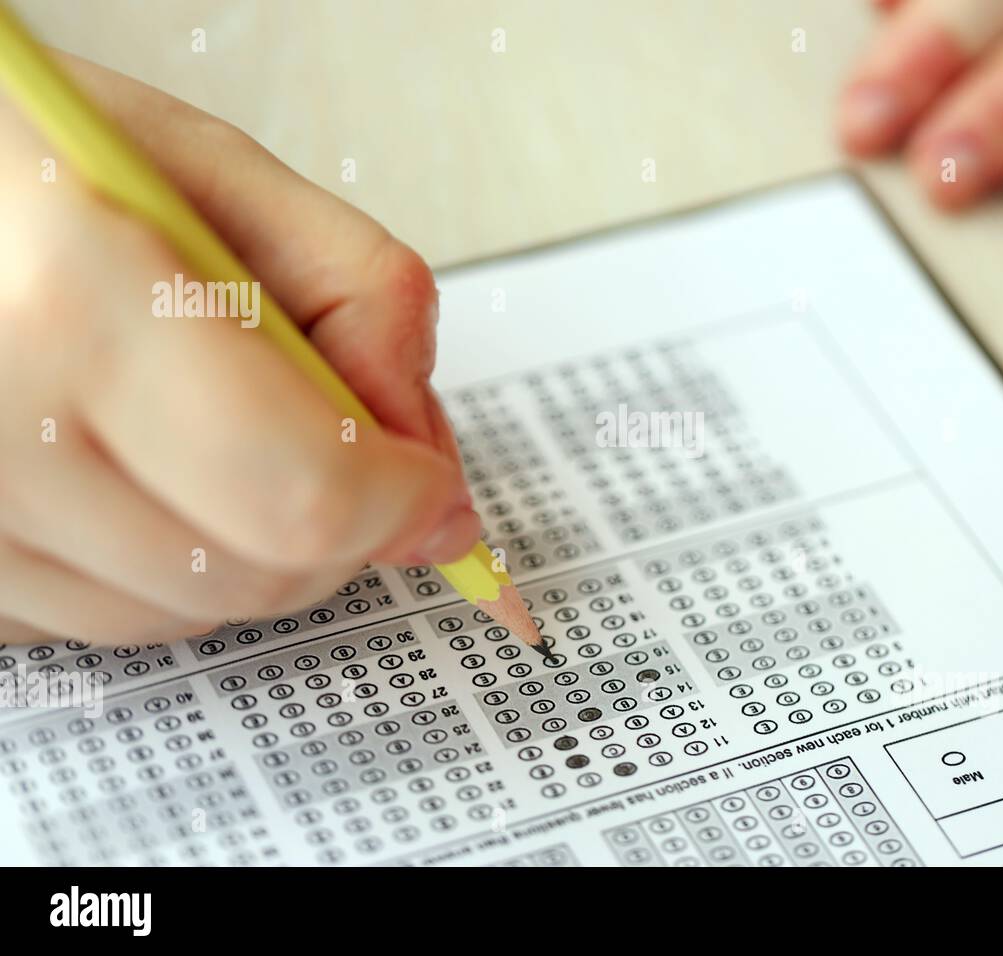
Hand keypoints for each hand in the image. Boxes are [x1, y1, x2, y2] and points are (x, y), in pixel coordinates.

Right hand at [0, 54, 479, 643]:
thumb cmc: (21, 162)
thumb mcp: (210, 173)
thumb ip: (359, 299)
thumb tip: (427, 454)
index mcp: (71, 303)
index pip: (303, 490)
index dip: (400, 503)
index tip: (432, 487)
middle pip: (254, 574)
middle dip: (335, 526)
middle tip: (328, 441)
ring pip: (180, 614)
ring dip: (239, 544)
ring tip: (193, 426)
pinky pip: (95, 619)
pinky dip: (146, 563)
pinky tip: (115, 464)